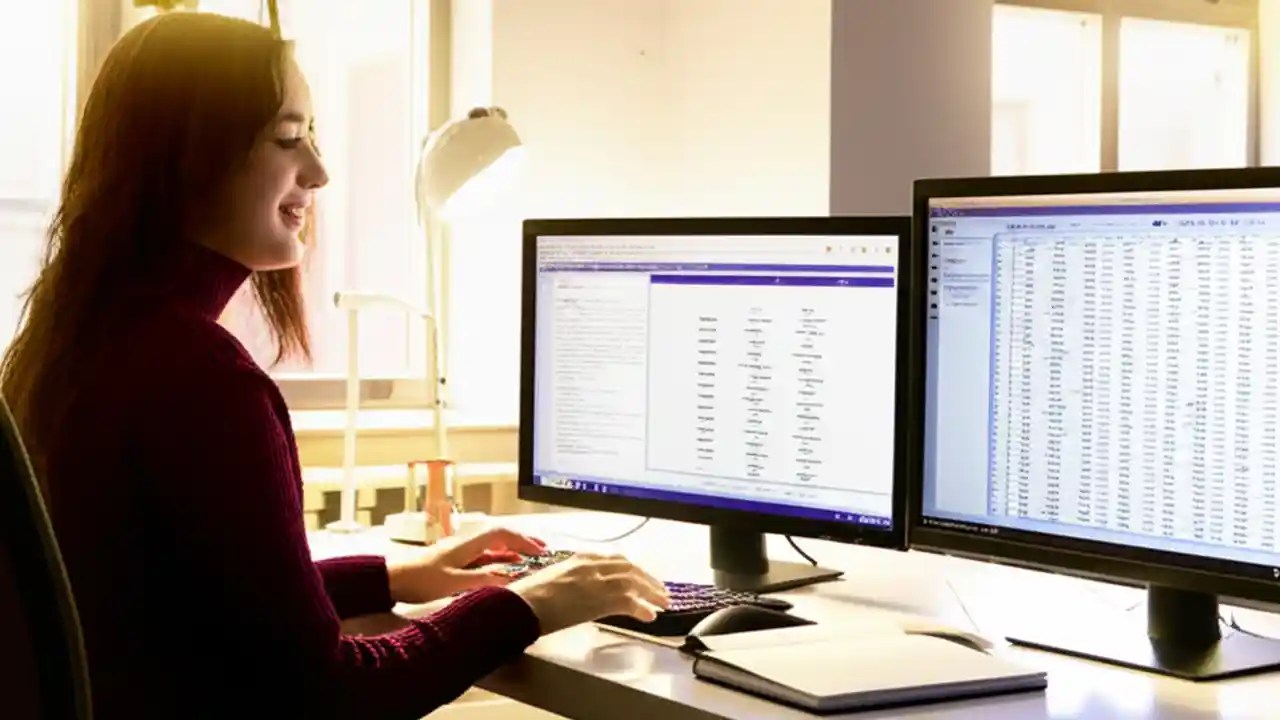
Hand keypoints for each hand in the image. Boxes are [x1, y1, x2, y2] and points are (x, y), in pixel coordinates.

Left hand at [387, 528, 544, 603]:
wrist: (392, 579)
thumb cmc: (421, 579)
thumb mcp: (454, 583)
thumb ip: (483, 580)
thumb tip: (511, 578)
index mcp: (467, 544)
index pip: (502, 534)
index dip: (523, 540)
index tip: (541, 550)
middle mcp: (466, 543)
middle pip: (500, 536)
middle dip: (522, 541)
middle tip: (543, 550)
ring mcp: (460, 552)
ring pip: (493, 546)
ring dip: (512, 550)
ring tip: (530, 558)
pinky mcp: (455, 561)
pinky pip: (484, 556)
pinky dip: (500, 559)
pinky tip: (505, 568)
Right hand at [508, 552, 669, 633]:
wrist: (520, 606)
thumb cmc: (530, 596)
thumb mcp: (555, 577)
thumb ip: (576, 578)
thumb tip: (588, 589)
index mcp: (580, 557)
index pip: (615, 559)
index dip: (633, 568)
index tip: (642, 576)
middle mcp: (591, 565)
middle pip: (629, 567)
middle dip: (648, 579)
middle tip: (660, 591)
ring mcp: (596, 581)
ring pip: (633, 582)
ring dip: (651, 593)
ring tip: (662, 603)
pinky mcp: (598, 599)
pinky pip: (628, 602)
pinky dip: (641, 608)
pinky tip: (649, 616)